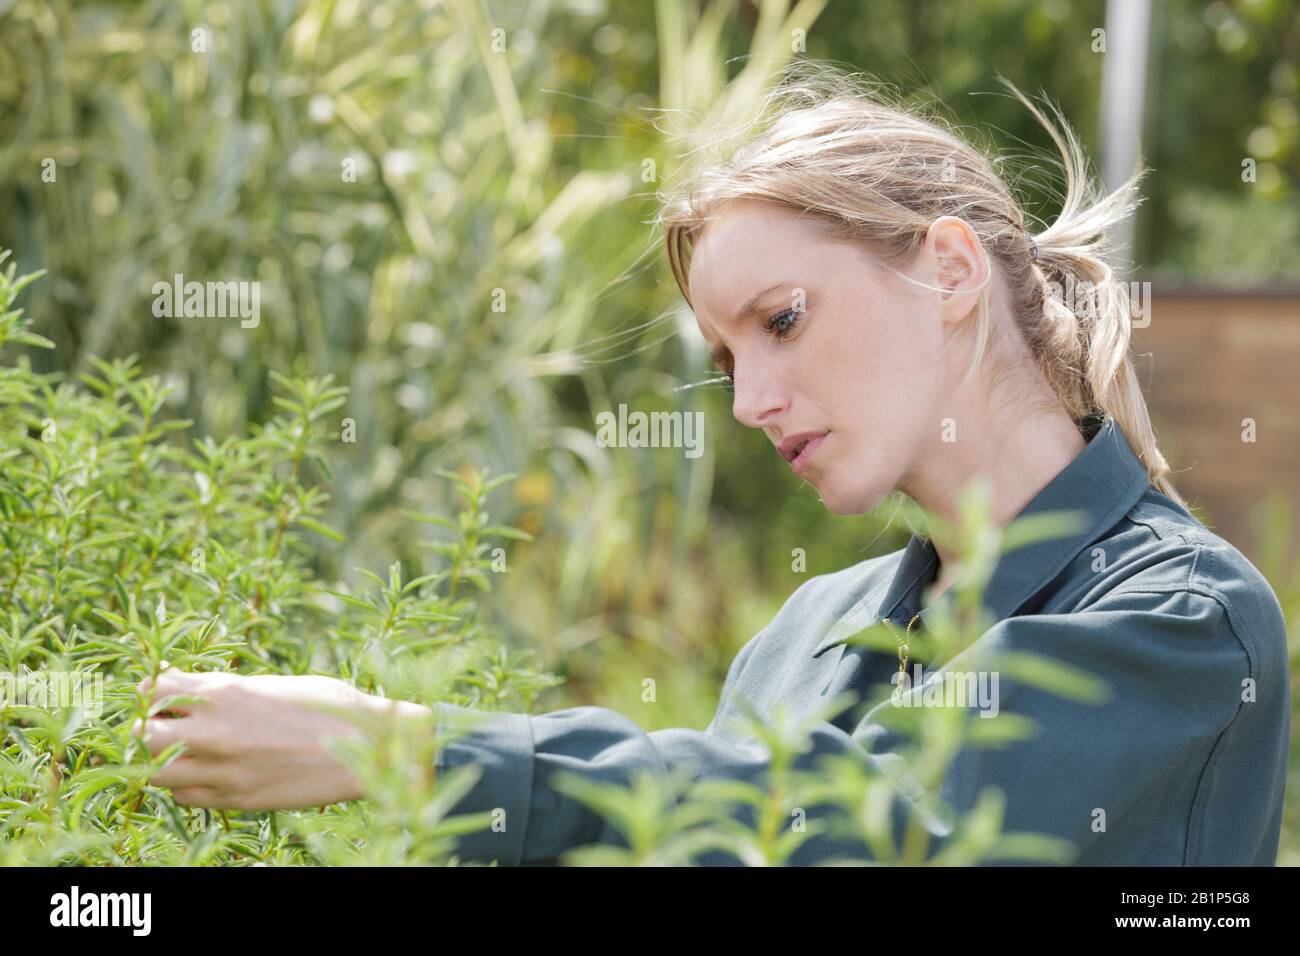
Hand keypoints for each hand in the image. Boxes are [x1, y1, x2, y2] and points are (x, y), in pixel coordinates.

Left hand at [134, 669, 431, 809]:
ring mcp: (223, 770)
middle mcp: (215, 732)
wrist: (366, 746)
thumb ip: (223, 690)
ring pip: (154, 773)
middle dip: (143, 730)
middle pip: (140, 735)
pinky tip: (208, 773)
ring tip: (182, 752)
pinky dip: (187, 785)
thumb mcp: (270, 685)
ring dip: (160, 762)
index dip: (151, 693)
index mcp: (225, 692)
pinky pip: (185, 796)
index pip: (152, 690)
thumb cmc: (326, 705)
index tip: (161, 696)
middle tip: (162, 727)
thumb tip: (183, 688)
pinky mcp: (236, 798)